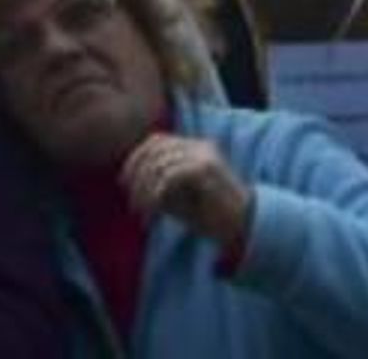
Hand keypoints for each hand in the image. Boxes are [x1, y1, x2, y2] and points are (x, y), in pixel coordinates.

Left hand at [120, 133, 251, 248]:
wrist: (244, 226)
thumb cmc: (210, 215)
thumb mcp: (178, 197)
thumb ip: (158, 184)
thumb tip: (131, 180)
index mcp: (194, 148)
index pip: (156, 141)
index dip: (135, 159)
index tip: (124, 183)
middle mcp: (199, 146)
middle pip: (155, 149)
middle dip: (137, 175)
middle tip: (133, 203)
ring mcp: (205, 154)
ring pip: (160, 163)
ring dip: (145, 190)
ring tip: (143, 212)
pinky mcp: (207, 168)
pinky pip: (171, 176)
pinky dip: (157, 195)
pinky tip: (154, 212)